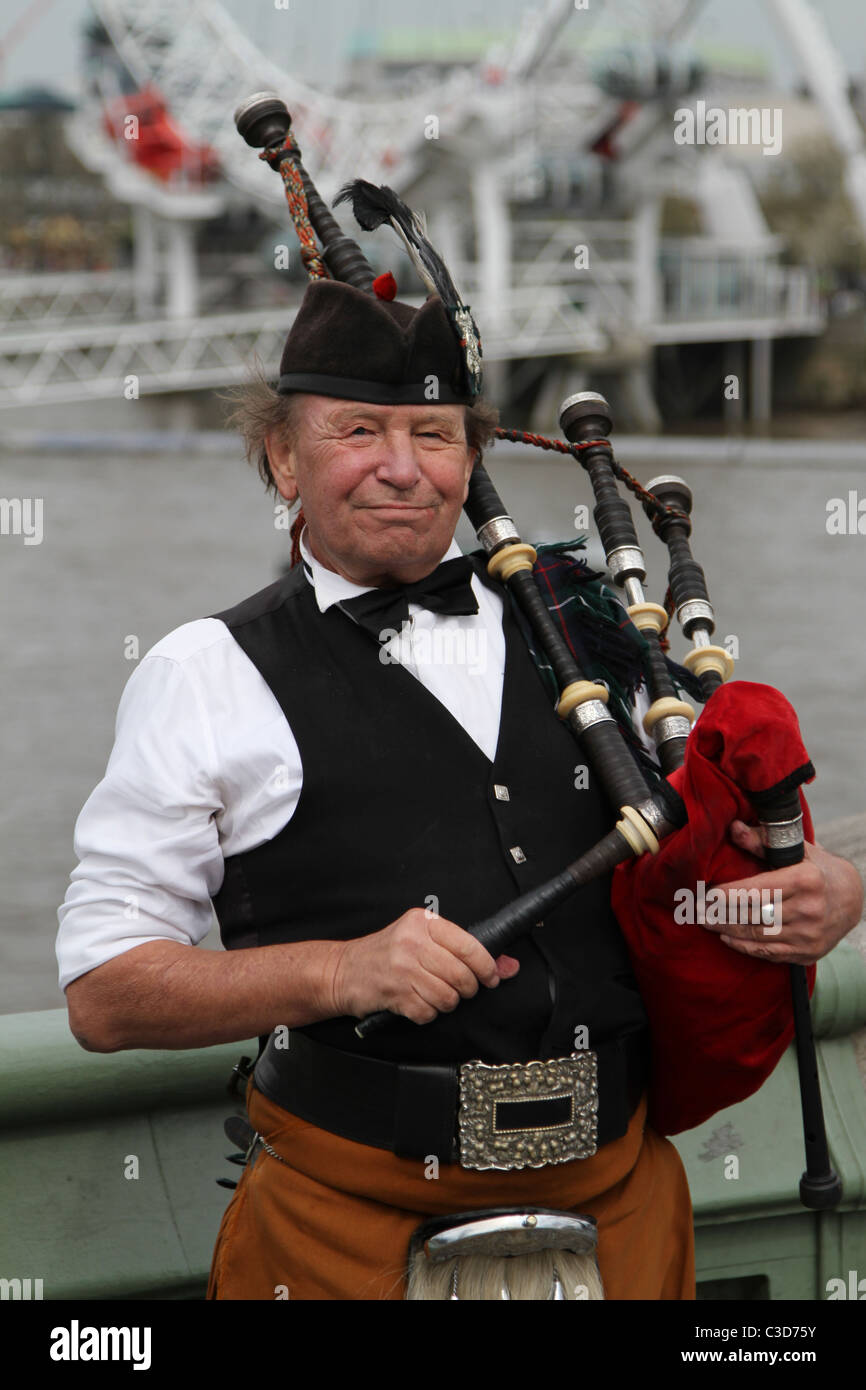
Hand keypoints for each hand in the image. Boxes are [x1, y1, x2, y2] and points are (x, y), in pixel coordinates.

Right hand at [329, 908, 519, 1023]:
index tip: (491, 977)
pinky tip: (417, 1002)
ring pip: (448, 997)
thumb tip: (509, 966)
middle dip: (467, 989)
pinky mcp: (395, 995)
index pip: (469, 945)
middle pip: (462, 975)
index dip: (486, 966)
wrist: (344, 970)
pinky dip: (427, 1013)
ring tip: (434, 994)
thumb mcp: (422, 940)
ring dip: (446, 1003)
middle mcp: (412, 942)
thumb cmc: (387, 954)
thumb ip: (465, 950)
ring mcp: (402, 969)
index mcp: (422, 922)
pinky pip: (429, 1013)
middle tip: (461, 989)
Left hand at [699, 819, 863, 965]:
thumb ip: (763, 842)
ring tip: (705, 921)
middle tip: (694, 909)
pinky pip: (768, 953)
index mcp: (805, 880)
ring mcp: (808, 935)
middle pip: (752, 915)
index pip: (756, 890)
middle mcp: (808, 910)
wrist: (852, 900)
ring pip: (757, 936)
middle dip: (719, 913)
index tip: (706, 892)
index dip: (728, 894)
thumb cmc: (818, 870)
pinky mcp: (807, 952)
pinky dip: (744, 947)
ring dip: (726, 930)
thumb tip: (733, 828)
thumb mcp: (796, 850)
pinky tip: (726, 938)